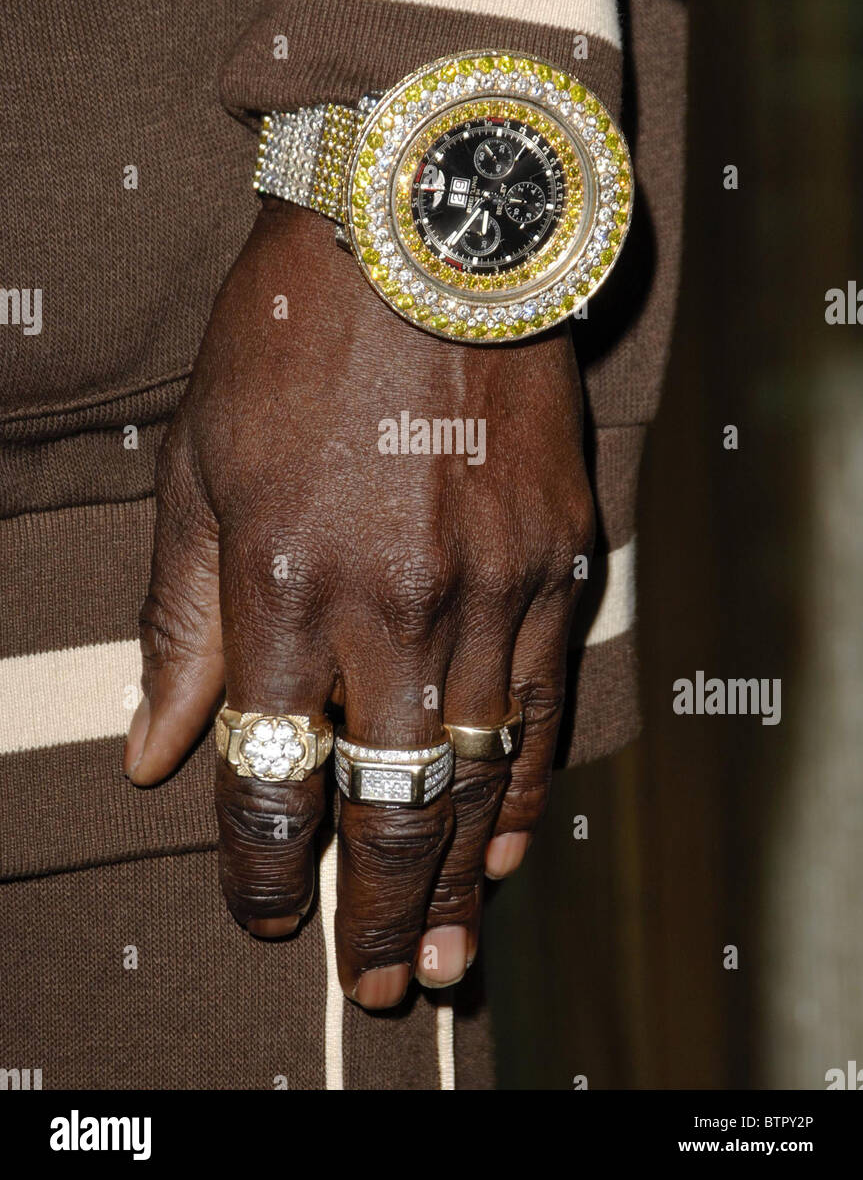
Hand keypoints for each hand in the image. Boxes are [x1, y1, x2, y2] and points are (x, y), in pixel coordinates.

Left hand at [124, 199, 593, 1008]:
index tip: (262, 911)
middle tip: (372, 979)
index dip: (261, 870)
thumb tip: (158, 755)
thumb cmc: (289, 345)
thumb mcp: (198, 474)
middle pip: (387, 807)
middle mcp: (395, 605)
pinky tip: (510, 841)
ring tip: (443, 951)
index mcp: (284, 588)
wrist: (421, 233)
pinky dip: (526, 784)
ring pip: (476, 774)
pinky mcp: (560, 557)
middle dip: (372, 911)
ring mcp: (491, 586)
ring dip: (457, 876)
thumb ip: (179, 625)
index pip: (268, 780)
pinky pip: (545, 703)